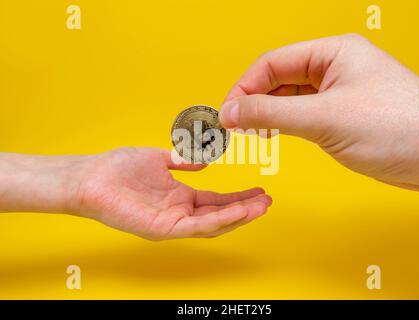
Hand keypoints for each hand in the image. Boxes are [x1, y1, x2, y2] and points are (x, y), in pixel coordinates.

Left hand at [0, 148, 270, 239]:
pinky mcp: (161, 228)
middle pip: (220, 215)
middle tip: (268, 201)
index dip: (239, 197)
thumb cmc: (118, 169)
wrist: (91, 176)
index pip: (216, 201)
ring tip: (261, 207)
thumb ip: (183, 161)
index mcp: (180, 198)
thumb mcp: (159, 159)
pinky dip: (219, 219)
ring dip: (239, 216)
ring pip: (213, 225)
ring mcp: (171, 223)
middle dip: (246, 209)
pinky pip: (196, 226)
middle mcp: (179, 213)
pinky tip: (237, 211)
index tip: (259, 190)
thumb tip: (205, 160)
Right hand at [219, 34, 418, 192]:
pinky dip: (284, 126)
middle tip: (232, 126)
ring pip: (289, 99)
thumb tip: (231, 112)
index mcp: (333, 53)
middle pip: (278, 79)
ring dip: (267, 115)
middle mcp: (335, 69)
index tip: (226, 111)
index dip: (245, 87)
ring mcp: (339, 94)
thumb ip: (272, 114)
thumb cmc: (399, 127)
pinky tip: (272, 136)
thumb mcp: (325, 118)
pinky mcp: (343, 117)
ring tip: (248, 133)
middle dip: (253, 102)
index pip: (273, 63)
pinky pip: (303, 116)